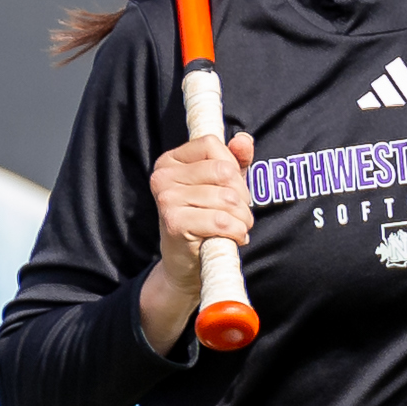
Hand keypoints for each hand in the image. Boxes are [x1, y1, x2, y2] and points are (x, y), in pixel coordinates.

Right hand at [139, 132, 254, 351]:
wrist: (187, 265)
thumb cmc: (207, 220)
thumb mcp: (223, 185)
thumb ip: (236, 159)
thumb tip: (244, 140)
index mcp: (171, 160)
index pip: (212, 144)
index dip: (233, 166)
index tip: (234, 187)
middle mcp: (162, 176)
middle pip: (223, 170)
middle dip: (242, 194)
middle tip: (239, 212)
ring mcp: (166, 198)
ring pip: (227, 197)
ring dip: (242, 217)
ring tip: (237, 226)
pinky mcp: (174, 222)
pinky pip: (221, 220)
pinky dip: (236, 231)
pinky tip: (234, 237)